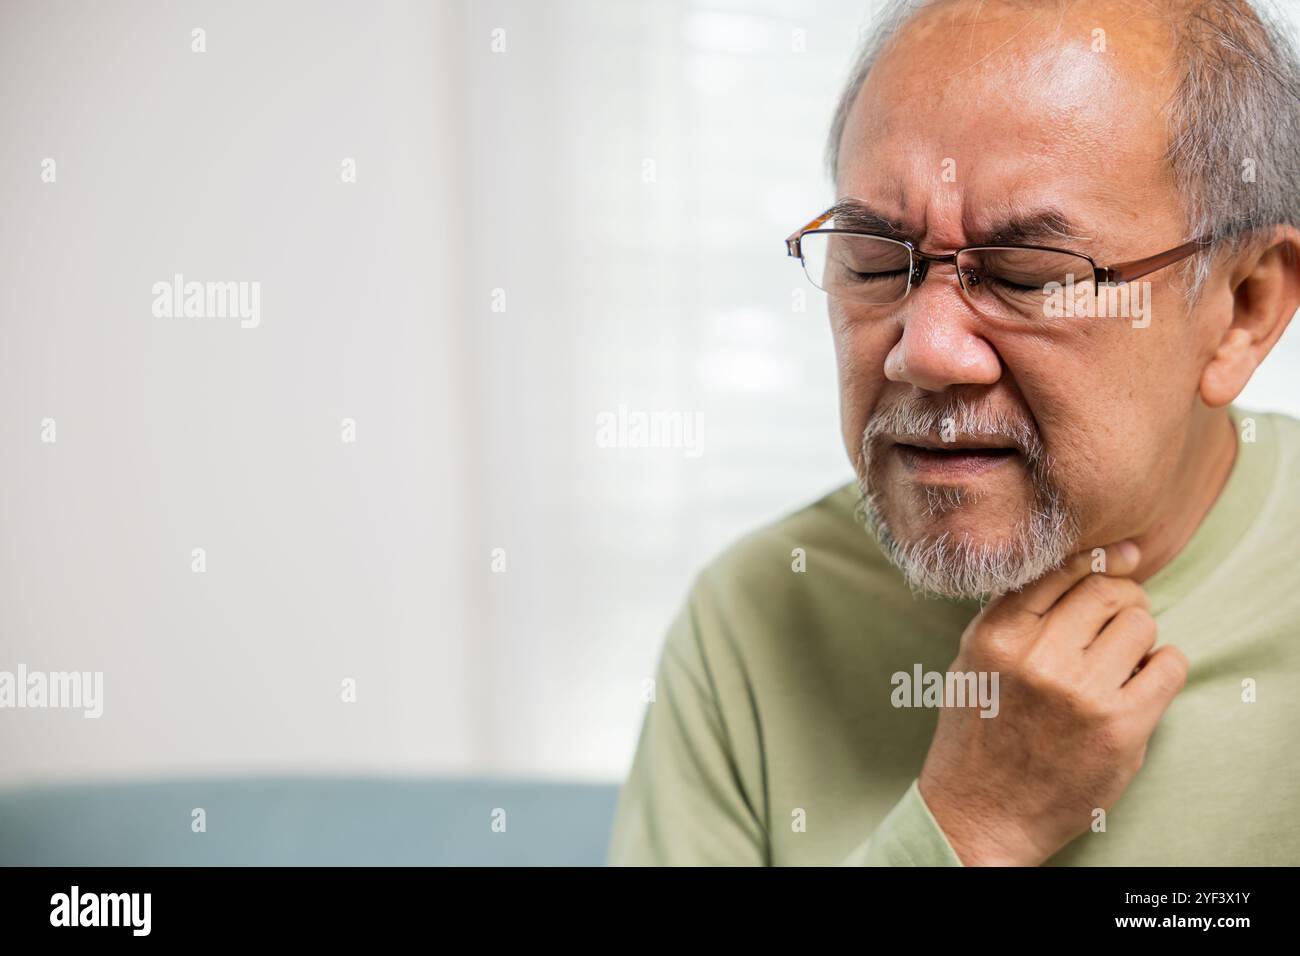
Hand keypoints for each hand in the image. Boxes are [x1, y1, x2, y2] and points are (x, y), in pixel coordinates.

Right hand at [918, 541, 1188, 865]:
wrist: (983, 813)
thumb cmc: (978, 732)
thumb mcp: (973, 661)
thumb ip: (1014, 614)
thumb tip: (1086, 563)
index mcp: (996, 637)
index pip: (1059, 572)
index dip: (1099, 559)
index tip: (1124, 556)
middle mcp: (1038, 660)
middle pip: (1107, 592)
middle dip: (1123, 597)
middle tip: (1121, 616)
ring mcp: (1082, 694)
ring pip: (1141, 624)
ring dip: (1138, 635)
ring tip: (1121, 659)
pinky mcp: (1121, 729)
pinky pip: (1169, 666)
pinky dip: (1163, 665)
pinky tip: (1142, 680)